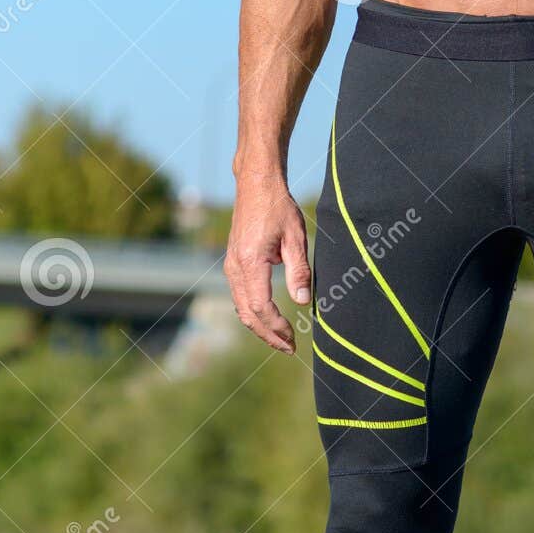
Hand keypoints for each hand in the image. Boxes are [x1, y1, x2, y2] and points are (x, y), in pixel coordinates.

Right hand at [225, 176, 310, 352]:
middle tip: (289, 348)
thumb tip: (303, 301)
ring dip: (260, 326)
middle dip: (268, 335)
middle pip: (248, 314)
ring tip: (281, 338)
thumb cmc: (278, 207)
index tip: (294, 338)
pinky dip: (253, 312)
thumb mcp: (296, 237)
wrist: (256, 184)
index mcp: (250, 262)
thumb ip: (299, 270)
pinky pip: (240, 296)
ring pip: (241, 307)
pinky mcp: (232, 262)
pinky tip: (268, 318)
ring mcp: (231, 265)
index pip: (261, 307)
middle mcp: (235, 267)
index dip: (277, 327)